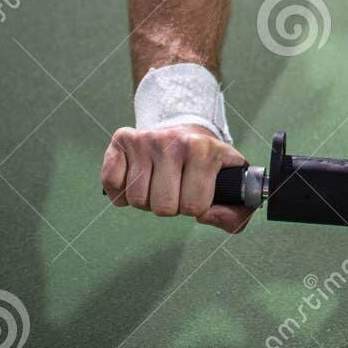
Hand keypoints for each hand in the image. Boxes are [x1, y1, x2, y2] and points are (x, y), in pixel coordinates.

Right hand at [101, 124, 252, 232]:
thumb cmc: (209, 165)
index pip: (194, 207)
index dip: (196, 208)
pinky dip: (121, 191)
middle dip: (170, 206)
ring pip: (136, 200)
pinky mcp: (123, 139)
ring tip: (158, 183)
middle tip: (176, 190)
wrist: (187, 129)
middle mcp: (174, 141)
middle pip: (162, 207)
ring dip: (146, 200)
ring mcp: (146, 139)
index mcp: (205, 150)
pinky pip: (111, 183)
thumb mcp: (233, 184)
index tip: (198, 193)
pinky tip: (136, 179)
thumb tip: (206, 218)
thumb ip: (235, 215)